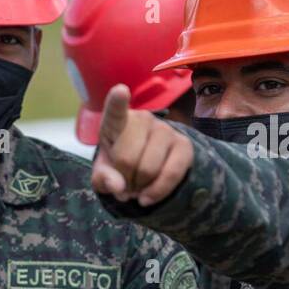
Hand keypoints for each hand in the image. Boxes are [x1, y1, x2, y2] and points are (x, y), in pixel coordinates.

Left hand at [91, 83, 193, 206]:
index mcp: (116, 122)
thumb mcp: (103, 174)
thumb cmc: (118, 166)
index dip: (118, 101)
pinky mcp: (184, 145)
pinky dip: (157, 192)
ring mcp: (166, 130)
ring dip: (139, 187)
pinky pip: (171, 174)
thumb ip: (104, 179)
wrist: (144, 170)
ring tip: (136, 186)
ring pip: (149, 169)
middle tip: (124, 183)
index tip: (120, 90)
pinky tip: (147, 197)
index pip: (115, 110)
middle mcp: (143, 119)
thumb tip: (119, 188)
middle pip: (127, 159)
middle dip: (123, 180)